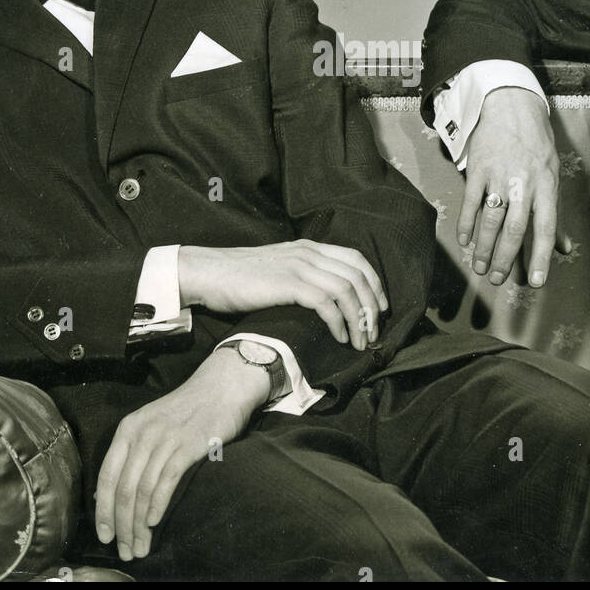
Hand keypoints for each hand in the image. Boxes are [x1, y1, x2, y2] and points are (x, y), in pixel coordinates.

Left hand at [95, 348, 266, 560]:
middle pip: (124, 488)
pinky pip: (166, 480)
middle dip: (122, 525)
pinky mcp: (189, 444)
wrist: (222, 387)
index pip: (107, 476)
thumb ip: (134, 453)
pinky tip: (155, 522)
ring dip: (139, 523)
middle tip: (126, 550)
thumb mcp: (152, 425)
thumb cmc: (188, 410)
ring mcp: (166, 438)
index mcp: (128, 429)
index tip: (104, 536)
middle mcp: (143, 433)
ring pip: (143, 489)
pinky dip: (158, 504)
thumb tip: (113, 494)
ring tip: (142, 545)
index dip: (103, 510)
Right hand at [178, 240, 386, 349]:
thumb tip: (324, 300)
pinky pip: (326, 302)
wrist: (209, 273)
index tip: (380, 308)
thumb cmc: (239, 277)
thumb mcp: (278, 268)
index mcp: (309, 247)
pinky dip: (338, 322)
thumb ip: (301, 275)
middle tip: (374, 332)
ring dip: (359, 319)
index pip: (356, 258)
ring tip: (360, 342)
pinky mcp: (288, 283)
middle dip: (372, 306)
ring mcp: (299, 266)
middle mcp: (309, 253)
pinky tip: (339, 337)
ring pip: (347, 289)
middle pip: (358, 275)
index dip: (375, 283)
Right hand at [459, 87, 563, 287]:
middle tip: (497, 279)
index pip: (545, 228)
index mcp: (546, 187)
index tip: (536, 282)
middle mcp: (524, 184)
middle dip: (505, 258)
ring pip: (491, 219)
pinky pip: (471, 202)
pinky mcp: (478, 169)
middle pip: (514, 229)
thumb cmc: (536, 145)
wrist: (511, 106)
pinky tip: (465, 241)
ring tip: (479, 266)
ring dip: (484, 247)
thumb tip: (565, 248)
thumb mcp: (552, 175)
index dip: (541, 256)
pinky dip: (466, 224)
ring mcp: (499, 176)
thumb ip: (555, 214)